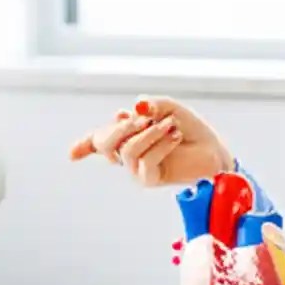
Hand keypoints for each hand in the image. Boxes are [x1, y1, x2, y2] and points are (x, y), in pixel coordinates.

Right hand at [69, 97, 235, 186]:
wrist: (212, 148)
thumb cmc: (189, 129)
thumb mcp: (168, 108)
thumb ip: (150, 105)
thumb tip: (132, 108)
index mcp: (127, 136)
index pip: (99, 142)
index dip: (84, 145)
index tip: (72, 155)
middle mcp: (128, 154)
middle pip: (106, 143)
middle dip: (121, 128)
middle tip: (144, 117)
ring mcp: (137, 169)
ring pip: (128, 151)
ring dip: (149, 134)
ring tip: (170, 126)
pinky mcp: (151, 179)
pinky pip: (146, 161)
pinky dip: (161, 144)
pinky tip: (174, 136)